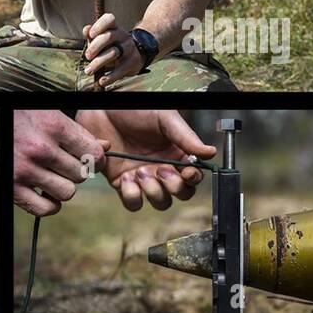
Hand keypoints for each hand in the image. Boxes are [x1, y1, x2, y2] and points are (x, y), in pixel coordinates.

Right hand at [13, 109, 108, 216]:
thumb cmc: (22, 116)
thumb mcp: (51, 114)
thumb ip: (79, 132)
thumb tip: (105, 148)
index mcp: (53, 125)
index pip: (93, 154)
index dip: (95, 158)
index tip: (87, 156)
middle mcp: (40, 148)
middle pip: (81, 174)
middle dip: (76, 171)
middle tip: (63, 163)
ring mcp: (25, 170)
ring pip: (67, 192)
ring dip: (63, 186)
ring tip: (52, 175)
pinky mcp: (13, 187)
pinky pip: (45, 208)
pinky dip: (50, 204)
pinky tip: (45, 192)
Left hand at [76, 109, 214, 211]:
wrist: (102, 111)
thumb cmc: (134, 110)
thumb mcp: (164, 118)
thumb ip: (186, 137)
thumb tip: (210, 153)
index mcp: (176, 155)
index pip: (193, 177)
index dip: (192, 179)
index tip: (187, 172)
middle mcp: (161, 169)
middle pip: (179, 194)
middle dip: (173, 187)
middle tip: (160, 170)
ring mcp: (142, 179)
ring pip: (159, 202)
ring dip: (153, 192)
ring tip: (139, 171)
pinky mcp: (121, 183)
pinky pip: (133, 202)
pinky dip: (131, 194)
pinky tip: (126, 177)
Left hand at [82, 13, 143, 87]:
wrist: (135, 56)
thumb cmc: (111, 46)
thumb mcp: (100, 40)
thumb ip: (92, 35)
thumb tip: (86, 30)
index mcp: (114, 28)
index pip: (109, 19)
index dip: (99, 25)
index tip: (90, 35)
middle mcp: (123, 35)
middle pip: (108, 36)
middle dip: (95, 47)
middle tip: (87, 57)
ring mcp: (129, 48)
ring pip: (113, 53)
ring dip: (98, 63)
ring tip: (88, 71)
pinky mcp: (133, 62)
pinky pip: (120, 70)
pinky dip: (109, 77)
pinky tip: (101, 81)